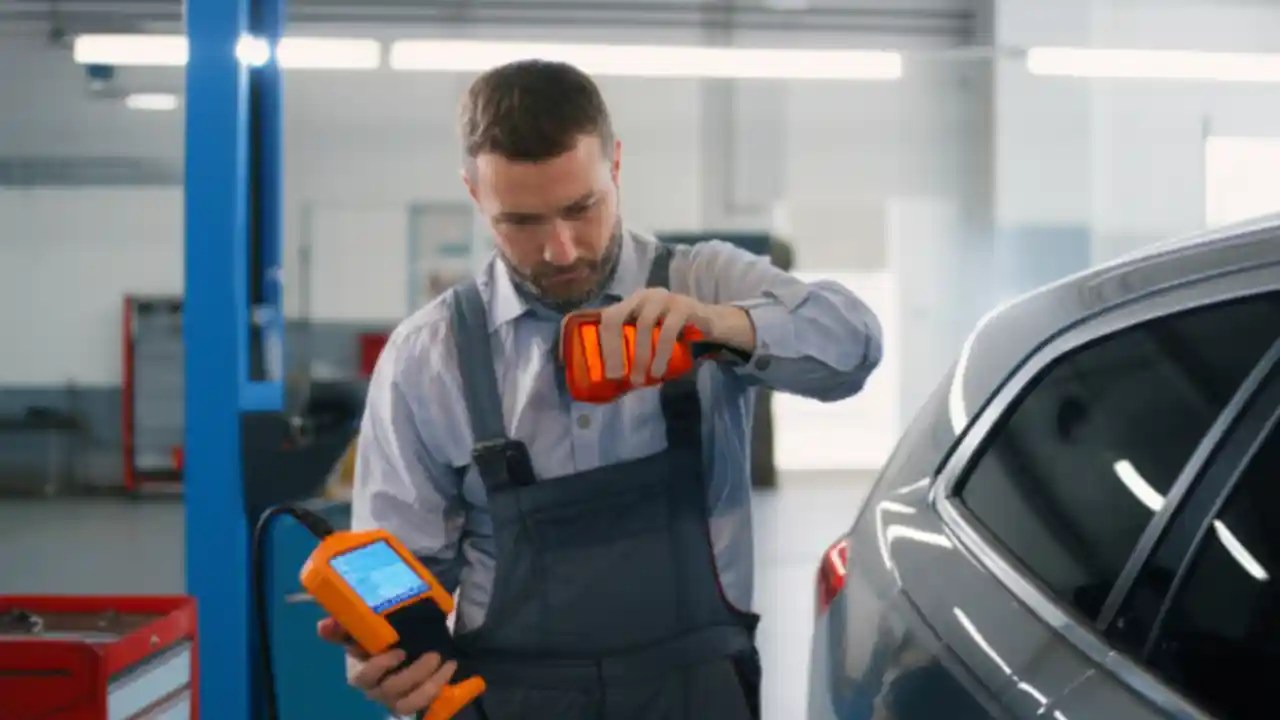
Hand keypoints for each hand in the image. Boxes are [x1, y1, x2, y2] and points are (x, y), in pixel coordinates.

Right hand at [317, 617, 458, 715]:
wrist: (400, 639)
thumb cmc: (376, 636)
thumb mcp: (360, 626)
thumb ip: (342, 626)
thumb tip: (323, 626)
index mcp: (359, 672)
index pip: (364, 678)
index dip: (380, 668)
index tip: (399, 651)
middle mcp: (375, 689)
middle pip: (391, 690)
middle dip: (414, 673)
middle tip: (433, 654)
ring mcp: (394, 698)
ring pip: (409, 703)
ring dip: (430, 685)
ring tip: (446, 663)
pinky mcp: (413, 700)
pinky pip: (425, 702)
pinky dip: (439, 686)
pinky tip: (450, 667)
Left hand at [598, 288, 755, 384]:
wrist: (711, 323)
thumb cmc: (674, 333)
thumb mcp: (651, 335)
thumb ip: (634, 346)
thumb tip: (614, 379)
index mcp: (631, 302)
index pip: (608, 317)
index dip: (603, 344)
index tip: (606, 371)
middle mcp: (644, 295)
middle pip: (618, 317)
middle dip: (614, 349)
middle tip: (617, 377)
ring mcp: (664, 298)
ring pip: (643, 325)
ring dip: (639, 356)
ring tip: (640, 380)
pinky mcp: (684, 306)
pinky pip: (668, 331)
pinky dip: (661, 354)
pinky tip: (659, 372)